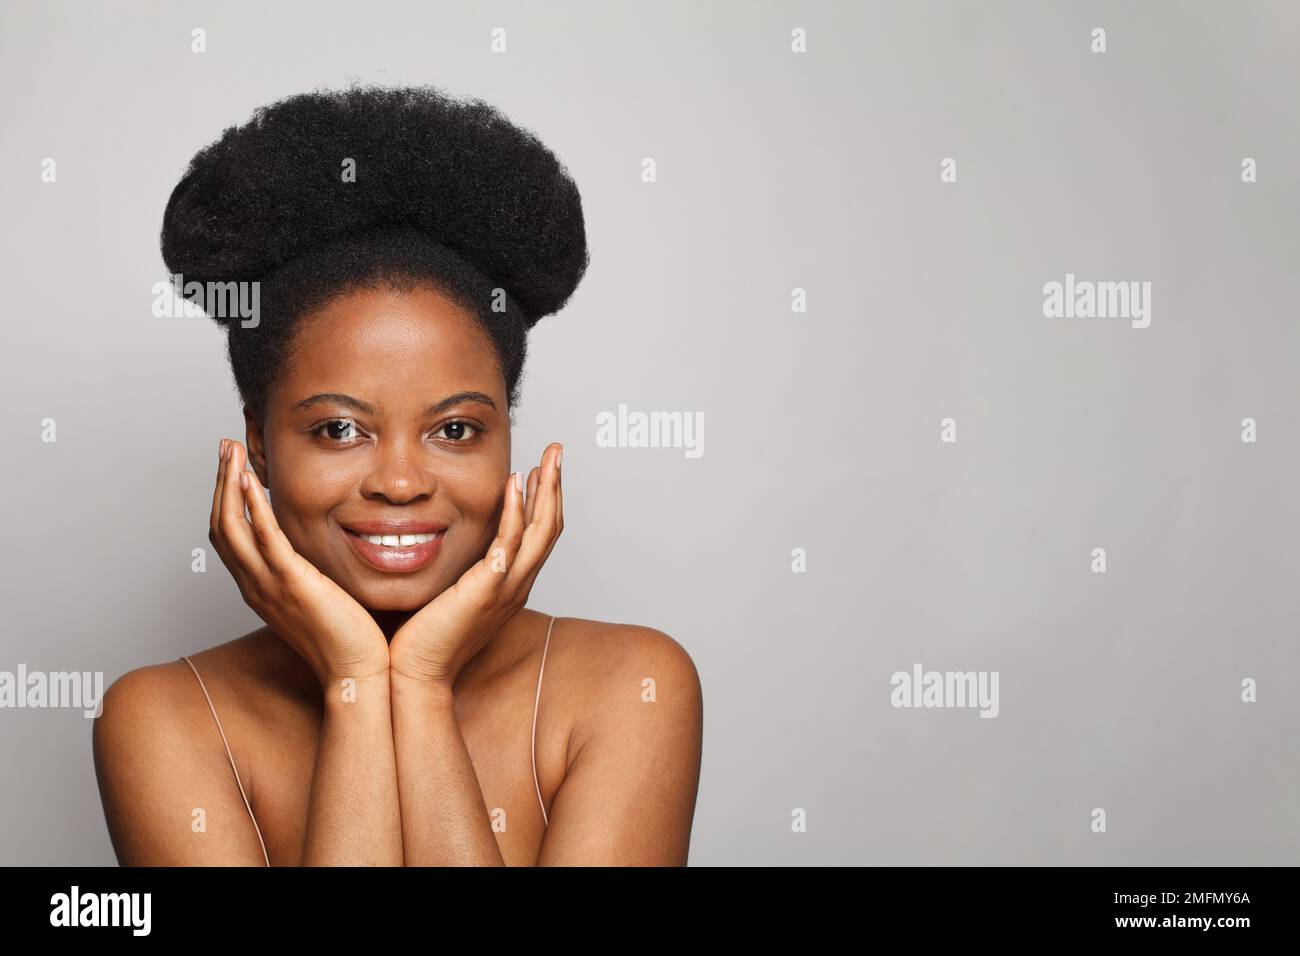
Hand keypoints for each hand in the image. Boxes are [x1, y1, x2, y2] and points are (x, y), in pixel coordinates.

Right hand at [210, 438, 389, 687]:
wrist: (358, 674)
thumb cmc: (349, 641)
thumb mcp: (322, 598)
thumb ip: (314, 573)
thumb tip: (323, 553)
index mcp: (262, 589)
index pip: (231, 538)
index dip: (227, 501)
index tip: (234, 469)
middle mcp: (256, 586)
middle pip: (221, 526)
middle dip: (220, 483)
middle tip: (225, 448)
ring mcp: (270, 585)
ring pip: (232, 527)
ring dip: (229, 484)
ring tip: (230, 451)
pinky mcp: (292, 584)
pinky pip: (264, 539)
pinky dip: (253, 507)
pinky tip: (251, 480)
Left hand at [388, 443, 563, 688]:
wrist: (412, 675)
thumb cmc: (421, 640)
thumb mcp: (448, 596)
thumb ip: (457, 571)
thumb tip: (441, 542)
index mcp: (509, 587)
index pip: (539, 537)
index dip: (545, 501)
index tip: (541, 470)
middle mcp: (516, 586)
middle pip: (550, 528)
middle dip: (556, 486)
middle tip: (557, 451)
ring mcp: (506, 589)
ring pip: (542, 532)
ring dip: (547, 490)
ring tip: (549, 458)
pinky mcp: (487, 590)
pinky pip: (510, 543)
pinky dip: (517, 510)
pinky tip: (515, 484)